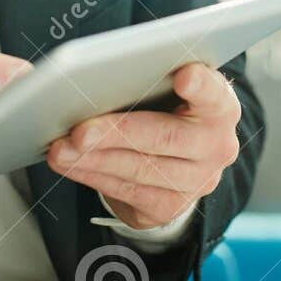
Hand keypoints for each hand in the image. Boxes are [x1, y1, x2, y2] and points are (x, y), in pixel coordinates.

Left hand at [47, 62, 241, 229]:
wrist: (174, 160)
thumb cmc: (163, 107)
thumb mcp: (166, 88)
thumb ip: (149, 77)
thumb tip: (97, 74)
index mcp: (220, 106)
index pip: (214, 93)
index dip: (201, 86)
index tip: (183, 76)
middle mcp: (216, 145)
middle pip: (166, 138)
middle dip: (117, 133)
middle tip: (79, 131)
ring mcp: (197, 181)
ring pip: (141, 169)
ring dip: (94, 160)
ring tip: (60, 149)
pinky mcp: (171, 206)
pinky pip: (127, 191)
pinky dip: (92, 175)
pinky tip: (69, 164)